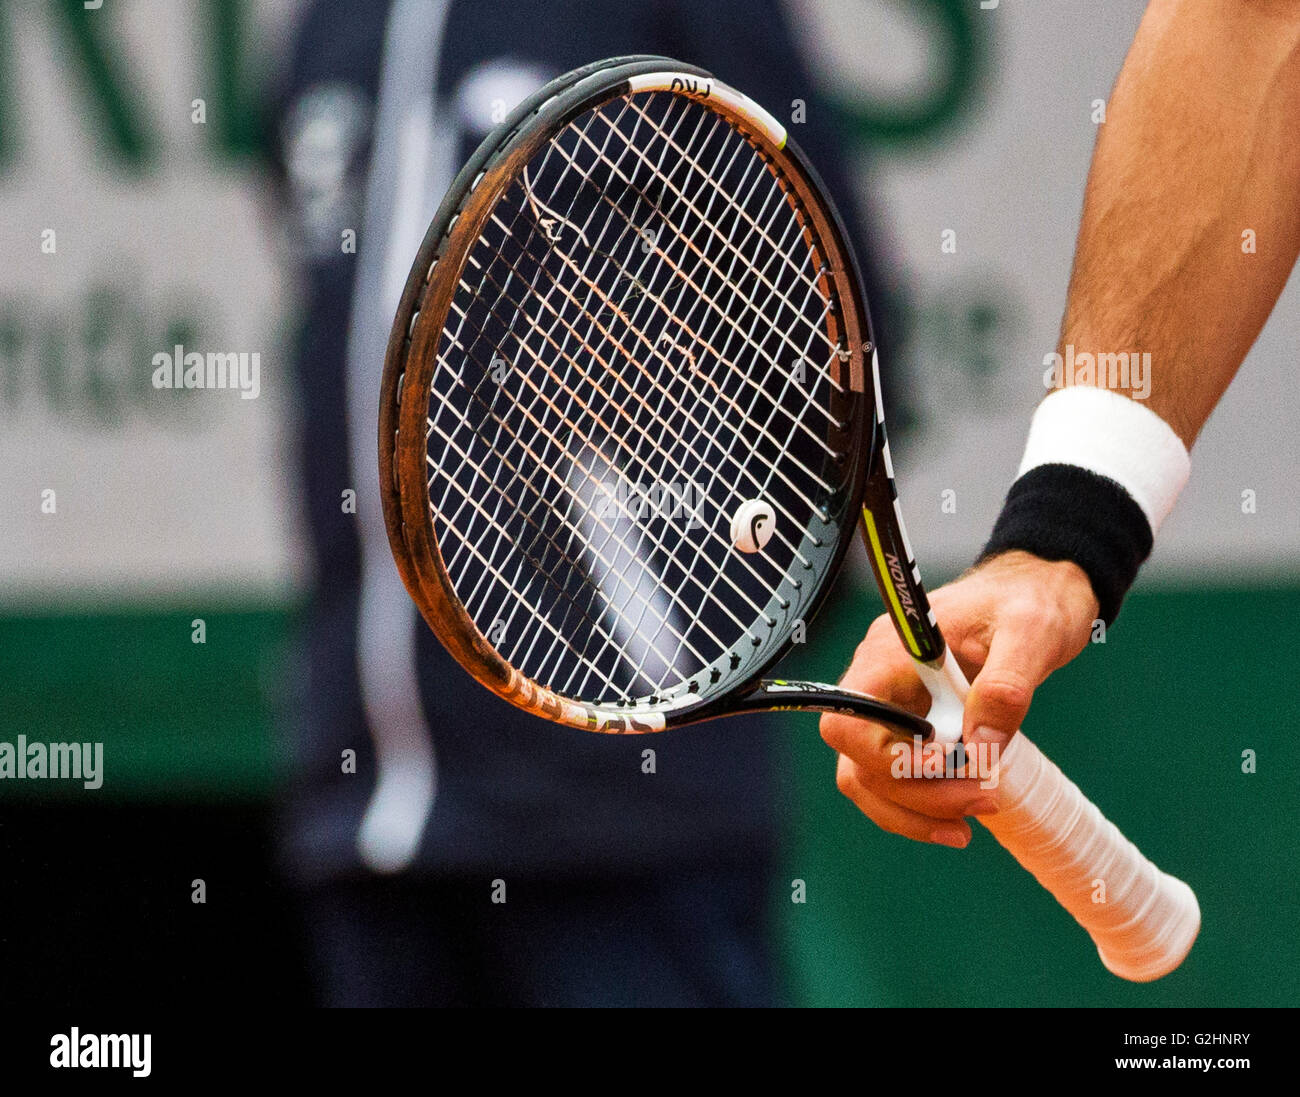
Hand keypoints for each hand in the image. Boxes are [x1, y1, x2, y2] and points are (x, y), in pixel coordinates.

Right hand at [819, 551, 1099, 847]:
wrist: (1037, 592)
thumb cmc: (1029, 599)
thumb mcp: (1031, 631)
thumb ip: (1006, 685)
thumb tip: (980, 746)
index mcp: (891, 650)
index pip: (850, 716)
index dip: (887, 756)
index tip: (948, 764)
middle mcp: (878, 680)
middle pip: (858, 760)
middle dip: (914, 794)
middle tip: (982, 799)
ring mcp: (893, 705)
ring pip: (869, 778)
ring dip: (914, 810)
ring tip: (971, 820)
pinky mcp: (914, 725)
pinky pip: (893, 778)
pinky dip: (920, 806)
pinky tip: (960, 813)